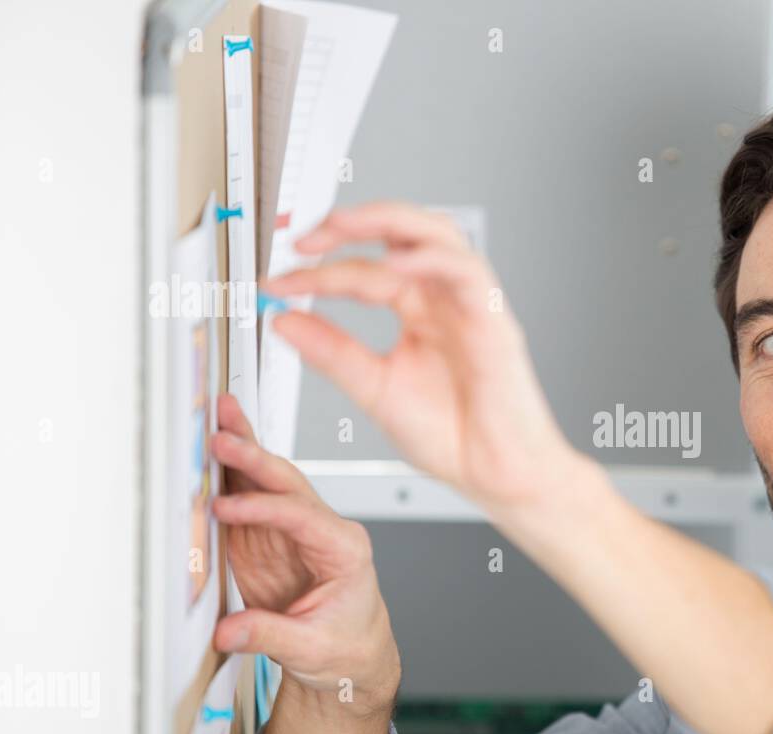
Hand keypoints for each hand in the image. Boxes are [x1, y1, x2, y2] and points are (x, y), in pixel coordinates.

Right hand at [210, 393, 399, 716]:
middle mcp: (321, 529)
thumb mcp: (312, 648)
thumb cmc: (347, 646)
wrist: (352, 656)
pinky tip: (206, 454)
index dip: (262, 509)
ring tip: (216, 419)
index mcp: (345, 548)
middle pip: (287, 483)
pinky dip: (225, 477)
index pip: (302, 515)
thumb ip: (269, 635)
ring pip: (266, 481)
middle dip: (254, 456)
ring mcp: (291, 530)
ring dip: (241, 451)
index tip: (226, 509)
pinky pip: (245, 500)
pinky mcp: (267, 539)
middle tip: (221, 435)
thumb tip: (228, 631)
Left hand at [262, 202, 584, 512]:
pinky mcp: (494, 319)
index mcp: (420, 312)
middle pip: (402, 231)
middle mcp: (445, 300)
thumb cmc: (455, 438)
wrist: (495, 475)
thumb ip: (332, 353)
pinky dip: (429, 258)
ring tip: (340, 228)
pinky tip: (393, 263)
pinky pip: (466, 270)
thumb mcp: (375, 389)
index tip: (276, 286)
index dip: (317, 273)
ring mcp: (470, 304)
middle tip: (303, 240)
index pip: (364, 271)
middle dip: (349, 224)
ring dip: (387, 220)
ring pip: (436, 233)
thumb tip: (284, 321)